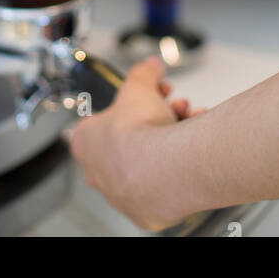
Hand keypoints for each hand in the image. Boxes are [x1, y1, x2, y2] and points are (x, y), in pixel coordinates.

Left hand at [67, 56, 205, 230]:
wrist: (165, 167)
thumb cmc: (140, 132)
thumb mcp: (139, 85)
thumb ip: (144, 72)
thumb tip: (151, 66)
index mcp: (86, 142)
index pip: (103, 120)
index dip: (129, 104)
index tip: (146, 97)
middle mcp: (99, 173)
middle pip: (130, 138)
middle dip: (154, 118)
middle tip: (170, 106)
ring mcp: (122, 195)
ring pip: (149, 159)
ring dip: (171, 134)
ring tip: (188, 118)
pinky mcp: (147, 211)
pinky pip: (165, 182)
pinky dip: (180, 162)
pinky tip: (192, 143)